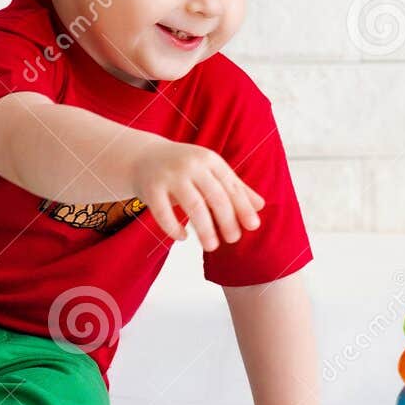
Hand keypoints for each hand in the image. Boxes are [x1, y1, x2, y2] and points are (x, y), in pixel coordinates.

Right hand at [130, 137, 263, 250]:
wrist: (143, 157)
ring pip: (193, 206)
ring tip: (212, 247)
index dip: (243, 206)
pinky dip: (174, 228)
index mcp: (209, 159)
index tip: (253, 226)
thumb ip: (234, 187)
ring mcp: (169, 176)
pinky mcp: (150, 189)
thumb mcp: (210, 171)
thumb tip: (260, 206)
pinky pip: (164, 213)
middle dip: (227, 220)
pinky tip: (183, 238)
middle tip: (233, 239)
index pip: (230, 185)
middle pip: (215, 196)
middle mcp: (190, 165)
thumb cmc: (184, 168)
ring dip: (205, 229)